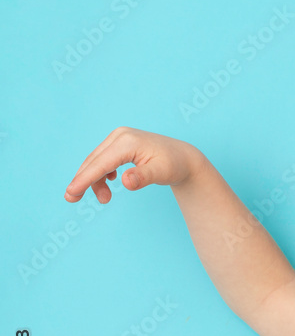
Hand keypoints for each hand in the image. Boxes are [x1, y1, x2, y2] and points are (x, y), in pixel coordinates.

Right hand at [64, 127, 205, 203]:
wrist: (183, 157)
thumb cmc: (174, 165)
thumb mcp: (162, 173)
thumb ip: (143, 177)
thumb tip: (125, 182)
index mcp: (127, 142)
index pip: (101, 163)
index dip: (84, 179)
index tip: (70, 193)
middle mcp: (120, 136)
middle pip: (94, 161)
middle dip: (82, 181)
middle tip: (71, 200)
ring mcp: (119, 138)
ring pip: (97, 161)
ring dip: (94, 181)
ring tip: (105, 199)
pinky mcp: (120, 143)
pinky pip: (103, 160)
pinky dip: (100, 173)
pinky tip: (109, 182)